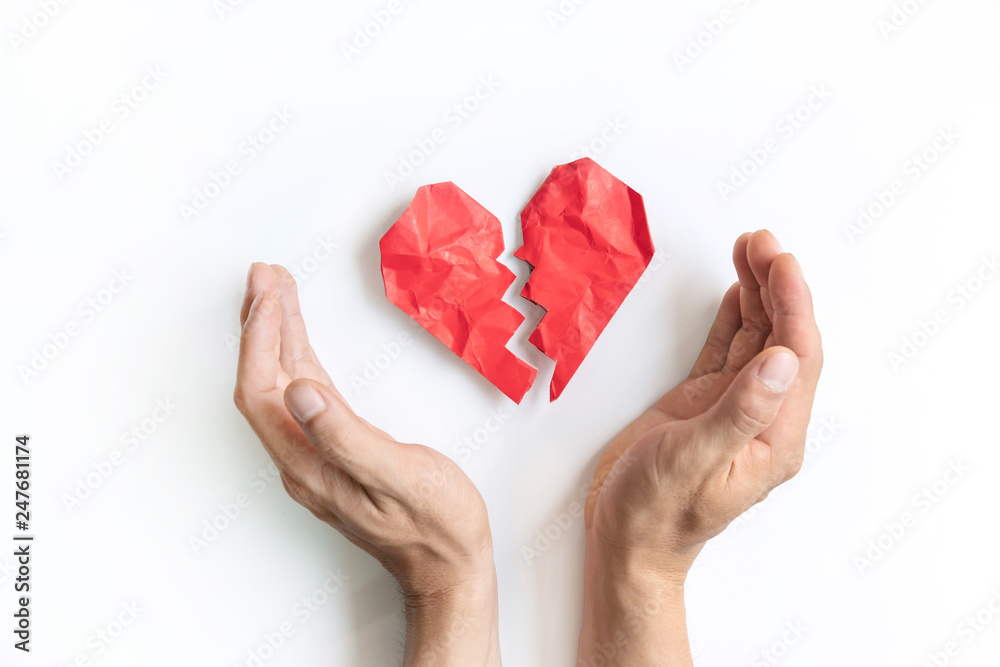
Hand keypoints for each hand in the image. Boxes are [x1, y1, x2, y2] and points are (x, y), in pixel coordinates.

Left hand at [234, 263, 500, 666]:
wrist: (449, 566)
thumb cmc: (436, 524)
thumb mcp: (400, 475)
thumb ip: (345, 436)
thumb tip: (298, 391)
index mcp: (308, 464)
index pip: (262, 391)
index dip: (259, 339)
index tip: (267, 294)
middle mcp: (301, 459)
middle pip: (262, 382)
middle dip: (261, 324)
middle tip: (265, 276)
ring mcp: (316, 456)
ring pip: (282, 385)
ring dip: (278, 335)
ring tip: (277, 289)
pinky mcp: (335, 452)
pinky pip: (305, 394)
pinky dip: (299, 356)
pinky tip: (301, 337)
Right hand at [577, 230, 822, 665]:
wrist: (627, 540)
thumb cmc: (657, 513)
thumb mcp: (694, 461)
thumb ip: (739, 411)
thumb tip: (782, 361)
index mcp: (773, 436)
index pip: (796, 357)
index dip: (792, 305)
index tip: (780, 262)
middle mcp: (761, 418)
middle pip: (782, 339)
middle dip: (776, 287)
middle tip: (760, 242)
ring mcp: (732, 408)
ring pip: (756, 339)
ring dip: (757, 294)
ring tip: (748, 249)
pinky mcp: (703, 404)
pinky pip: (726, 351)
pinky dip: (733, 318)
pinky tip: (737, 291)